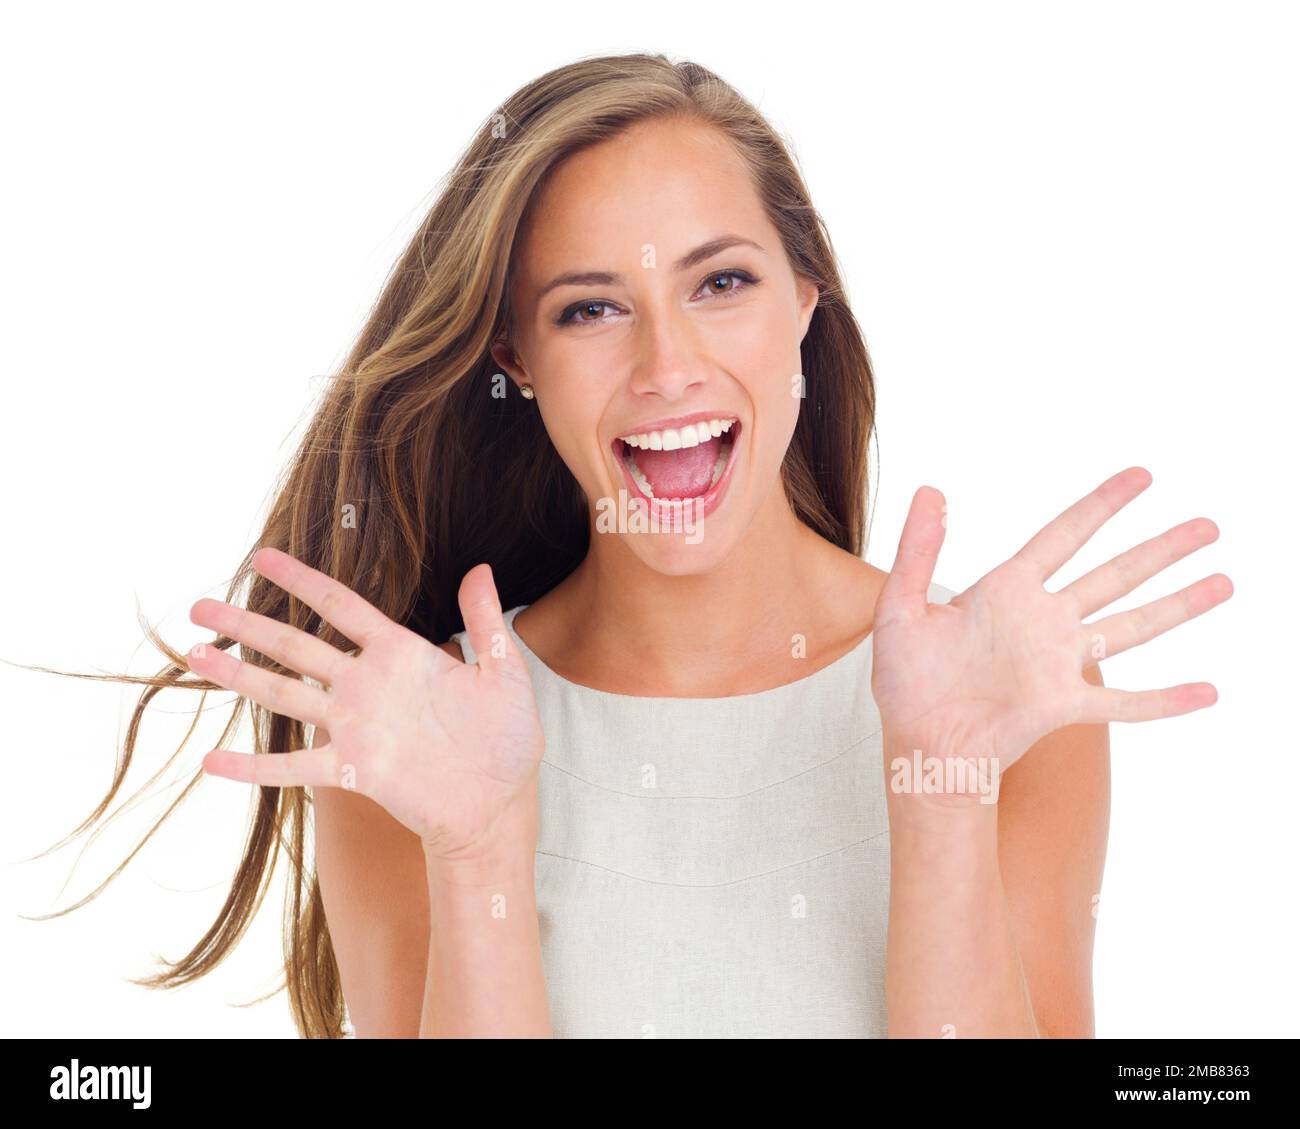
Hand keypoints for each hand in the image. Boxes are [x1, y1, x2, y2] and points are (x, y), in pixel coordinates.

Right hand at [186, 548, 544, 861]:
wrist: (500, 806)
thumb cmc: (508, 741)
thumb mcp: (505, 674)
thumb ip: (485, 623)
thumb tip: (480, 568)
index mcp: (401, 655)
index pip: (342, 607)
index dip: (303, 581)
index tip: (263, 557)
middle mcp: (367, 686)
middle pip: (296, 646)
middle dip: (248, 625)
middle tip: (200, 606)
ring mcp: (354, 728)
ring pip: (284, 695)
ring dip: (238, 677)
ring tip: (194, 656)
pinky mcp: (351, 770)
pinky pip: (293, 767)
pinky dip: (253, 767)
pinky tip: (212, 762)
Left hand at [871, 467, 1231, 804]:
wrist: (917, 743)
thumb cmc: (906, 681)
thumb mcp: (900, 608)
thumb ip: (917, 550)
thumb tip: (930, 490)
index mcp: (1006, 591)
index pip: (1064, 536)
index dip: (1102, 505)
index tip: (1143, 476)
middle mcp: (1042, 622)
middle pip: (1114, 575)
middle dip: (1161, 550)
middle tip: (1208, 526)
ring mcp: (1057, 663)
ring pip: (1131, 627)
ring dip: (1178, 607)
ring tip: (1223, 583)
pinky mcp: (1061, 705)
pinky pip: (1124, 703)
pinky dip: (1165, 699)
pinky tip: (1207, 691)